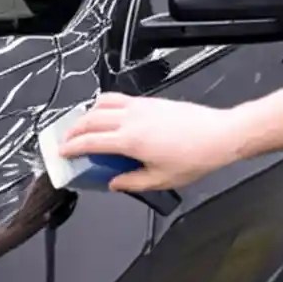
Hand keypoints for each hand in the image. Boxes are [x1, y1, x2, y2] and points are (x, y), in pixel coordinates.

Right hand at [58, 92, 246, 191]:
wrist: (220, 135)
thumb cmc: (196, 156)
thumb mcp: (161, 179)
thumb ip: (133, 181)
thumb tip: (116, 182)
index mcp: (130, 140)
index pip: (89, 141)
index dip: (71, 147)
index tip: (62, 152)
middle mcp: (131, 119)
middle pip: (89, 119)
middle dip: (73, 130)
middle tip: (67, 140)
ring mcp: (140, 107)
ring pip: (101, 104)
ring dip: (86, 114)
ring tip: (82, 126)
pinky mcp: (149, 101)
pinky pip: (118, 98)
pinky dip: (104, 105)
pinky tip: (107, 114)